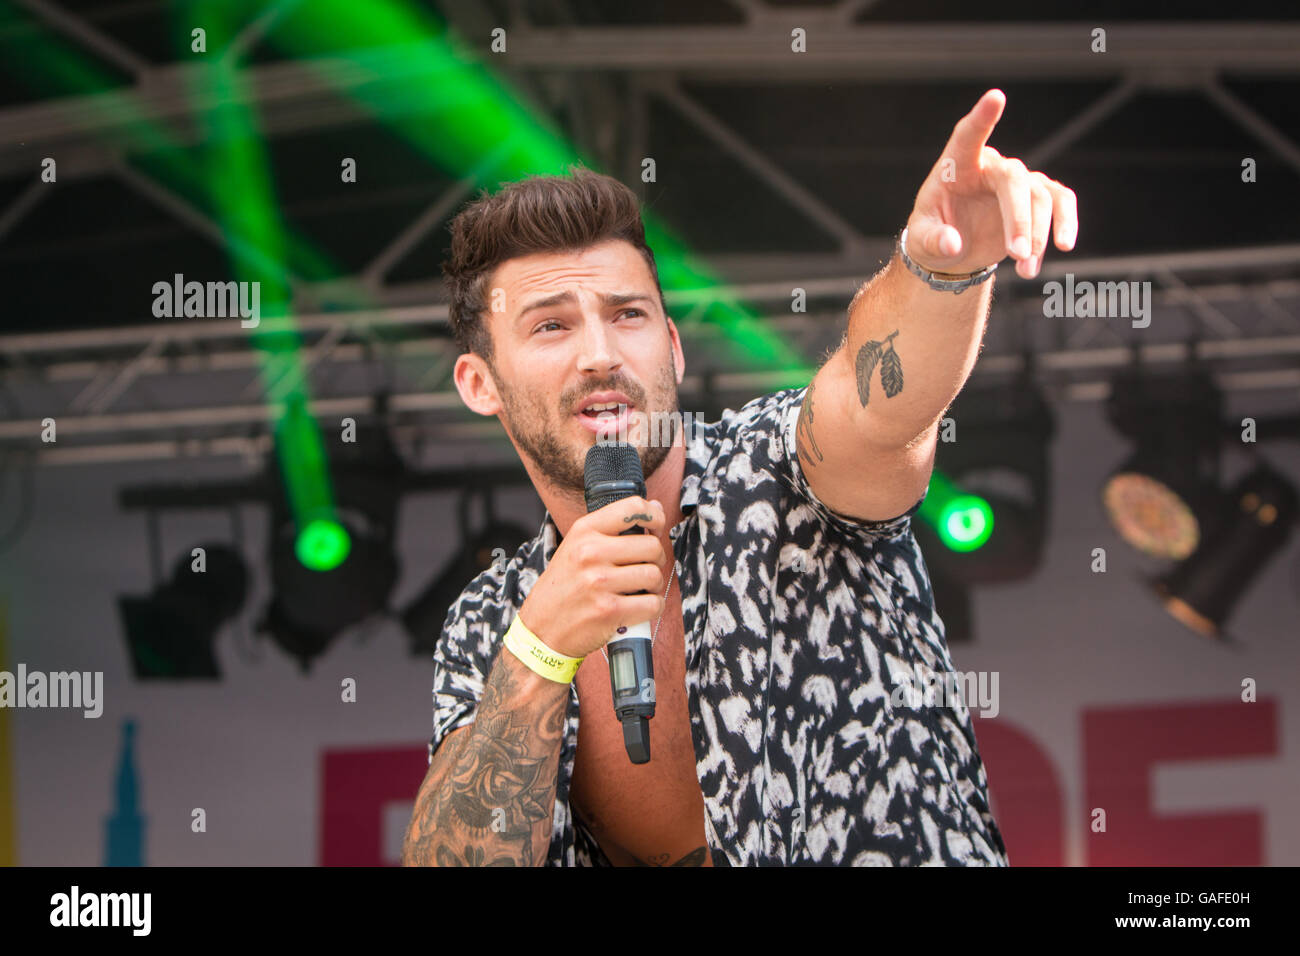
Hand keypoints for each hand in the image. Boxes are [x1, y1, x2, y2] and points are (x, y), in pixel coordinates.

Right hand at [517, 496, 667, 658]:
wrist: (541, 629)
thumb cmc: (565, 587)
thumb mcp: (577, 547)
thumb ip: (613, 528)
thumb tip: (656, 506)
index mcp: (584, 531)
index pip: (632, 508)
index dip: (655, 516)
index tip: (656, 528)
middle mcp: (590, 553)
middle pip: (651, 546)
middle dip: (656, 559)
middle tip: (644, 568)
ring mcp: (599, 582)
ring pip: (654, 575)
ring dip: (654, 586)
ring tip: (640, 589)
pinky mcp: (609, 610)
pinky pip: (652, 604)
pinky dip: (651, 607)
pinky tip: (638, 607)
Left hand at [904, 88, 1077, 280]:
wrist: (953, 250)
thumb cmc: (932, 235)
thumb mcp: (922, 242)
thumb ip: (934, 241)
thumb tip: (952, 243)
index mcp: (956, 166)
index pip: (967, 136)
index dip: (981, 119)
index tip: (995, 97)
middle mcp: (989, 166)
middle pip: (1015, 180)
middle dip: (1020, 219)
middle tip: (1018, 254)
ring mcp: (1016, 180)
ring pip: (1040, 196)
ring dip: (1038, 234)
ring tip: (1026, 269)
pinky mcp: (1035, 197)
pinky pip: (1060, 201)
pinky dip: (1065, 224)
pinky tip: (1062, 247)